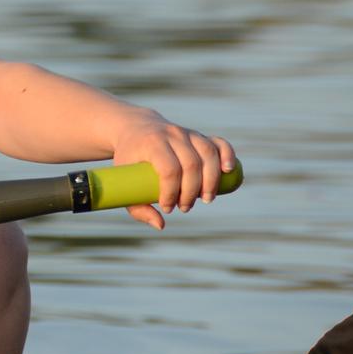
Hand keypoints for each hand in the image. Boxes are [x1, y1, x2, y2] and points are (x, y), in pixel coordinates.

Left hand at [111, 112, 235, 230]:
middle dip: (191, 192)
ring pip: (208, 154)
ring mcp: (186, 133)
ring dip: (211, 181)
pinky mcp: (198, 136)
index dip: (171, 192)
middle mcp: (171, 135)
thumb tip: (161, 225)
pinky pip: (218, 143)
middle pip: (191, 164)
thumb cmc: (130, 159)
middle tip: (184, 207)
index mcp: (151, 143)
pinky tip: (228, 171)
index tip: (167, 207)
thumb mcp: (124, 180)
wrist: (135, 129)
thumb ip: (137, 207)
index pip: (169, 169)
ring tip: (206, 199)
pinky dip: (227, 155)